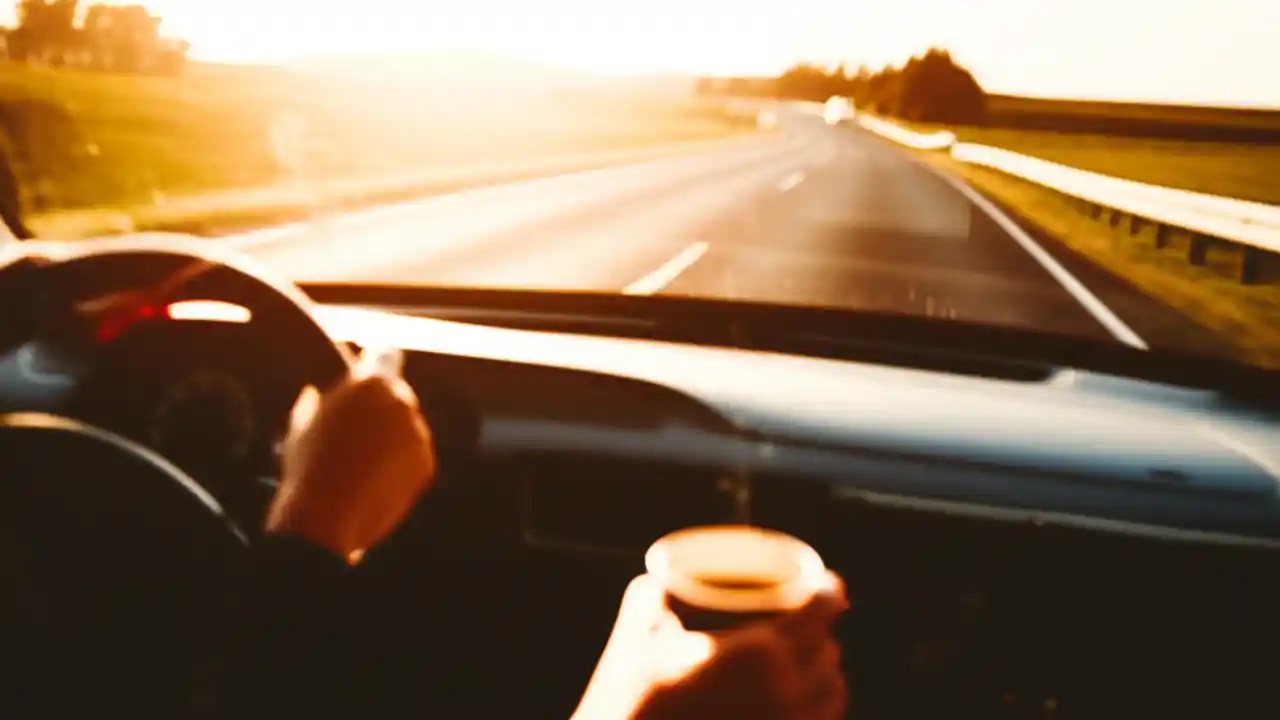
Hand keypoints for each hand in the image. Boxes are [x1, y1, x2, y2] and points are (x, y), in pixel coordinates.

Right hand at [266, 350, 435, 561]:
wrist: (326, 517)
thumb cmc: (308, 467)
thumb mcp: (301, 423)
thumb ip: (316, 401)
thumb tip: (314, 393)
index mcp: (370, 383)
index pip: (385, 355)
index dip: (379, 359)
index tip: (377, 361)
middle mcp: (402, 401)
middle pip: (397, 395)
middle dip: (382, 408)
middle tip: (357, 432)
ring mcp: (418, 433)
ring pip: (407, 427)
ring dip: (392, 437)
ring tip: (361, 463)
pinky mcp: (427, 463)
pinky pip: (415, 456)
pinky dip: (401, 464)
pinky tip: (374, 479)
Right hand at [573, 573, 847, 719]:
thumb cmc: (626, 699)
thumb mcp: (636, 631)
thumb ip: (657, 591)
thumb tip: (670, 573)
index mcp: (759, 654)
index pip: (820, 611)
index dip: (830, 591)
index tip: (827, 584)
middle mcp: (785, 695)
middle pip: (828, 651)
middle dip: (823, 631)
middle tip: (806, 620)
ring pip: (833, 693)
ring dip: (827, 671)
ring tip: (810, 659)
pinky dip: (822, 708)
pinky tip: (807, 701)